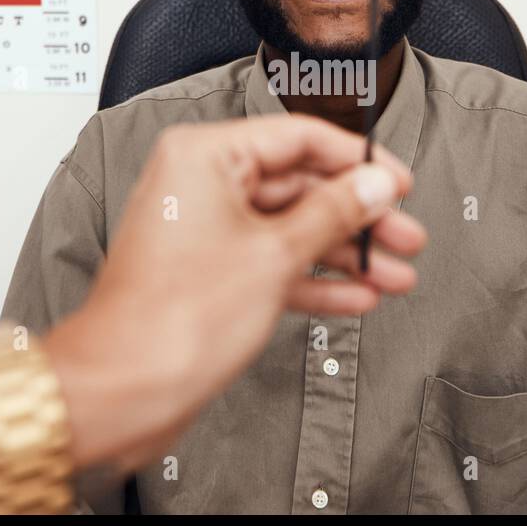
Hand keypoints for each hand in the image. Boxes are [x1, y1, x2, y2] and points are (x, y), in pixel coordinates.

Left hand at [45, 113, 426, 473]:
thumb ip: (333, 213)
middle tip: (403, 235)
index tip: (396, 183)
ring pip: (289, 227)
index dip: (356, 162)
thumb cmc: (172, 320)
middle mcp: (199, 184)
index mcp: (205, 156)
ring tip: (392, 273)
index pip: (298, 137)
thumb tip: (373, 186)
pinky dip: (313, 278)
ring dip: (344, 253)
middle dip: (357, 217)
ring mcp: (203, 229)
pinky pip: (271, 261)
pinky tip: (356, 295)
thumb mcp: (275, 255)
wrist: (123, 389)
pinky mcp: (207, 272)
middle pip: (298, 185)